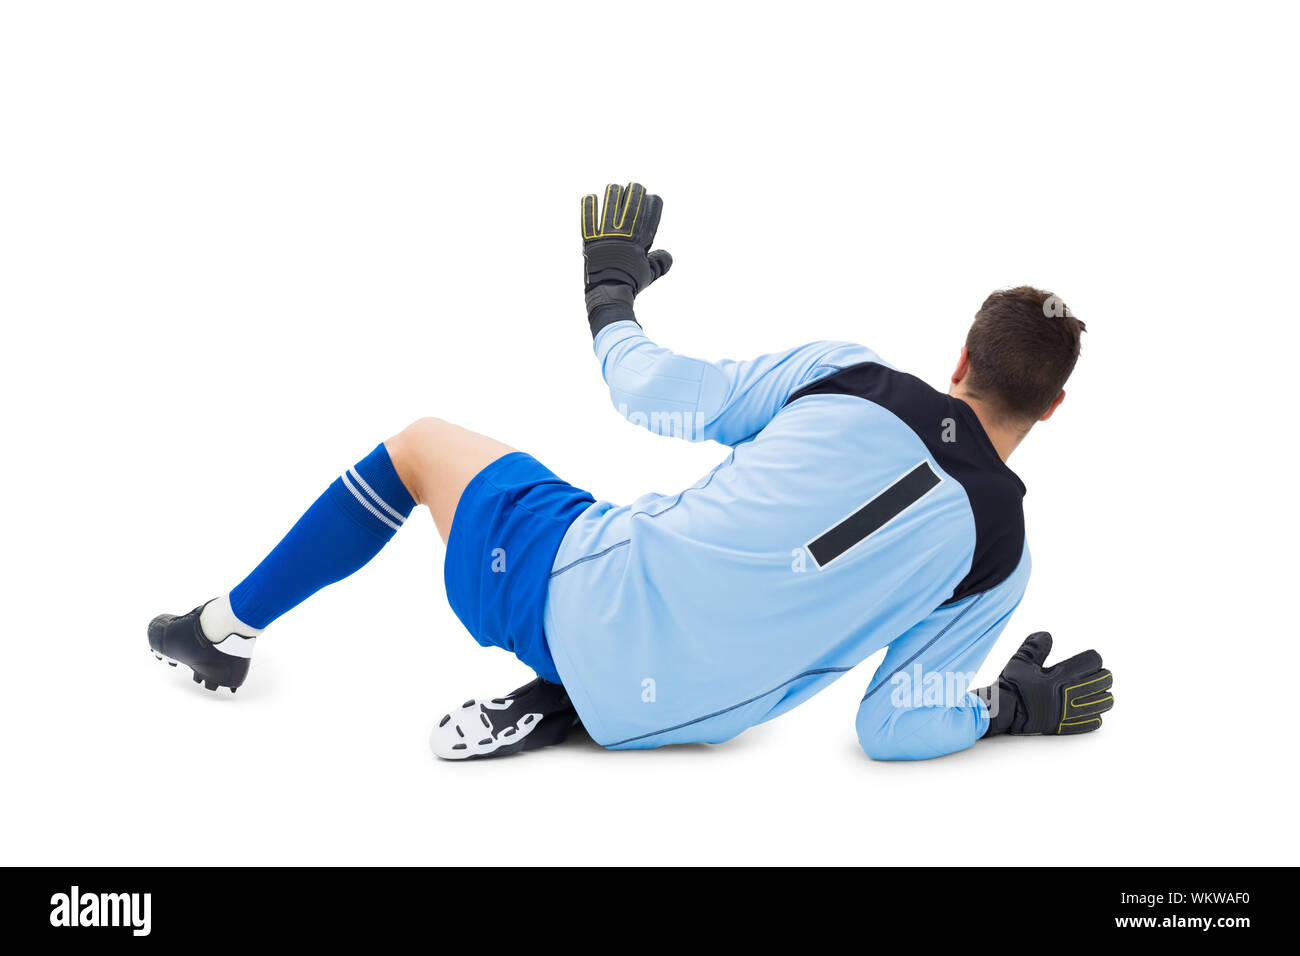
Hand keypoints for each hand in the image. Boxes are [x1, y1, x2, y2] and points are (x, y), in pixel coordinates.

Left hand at [580, 182, 671, 334]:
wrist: (609, 293)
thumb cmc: (631, 284)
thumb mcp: (650, 274)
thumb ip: (660, 263)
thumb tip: (667, 255)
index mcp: (640, 242)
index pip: (650, 217)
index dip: (653, 205)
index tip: (653, 197)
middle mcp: (625, 235)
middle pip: (632, 207)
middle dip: (635, 193)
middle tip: (635, 185)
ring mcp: (607, 236)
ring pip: (611, 209)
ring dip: (613, 195)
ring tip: (614, 187)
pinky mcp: (592, 240)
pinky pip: (589, 221)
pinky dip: (589, 208)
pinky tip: (589, 197)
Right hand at [980, 632, 1113, 735]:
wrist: (1003, 711)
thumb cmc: (1011, 685)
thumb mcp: (1020, 661)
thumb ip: (1035, 647)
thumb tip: (1047, 635)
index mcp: (1059, 676)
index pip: (1092, 662)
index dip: (1093, 659)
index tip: (1090, 660)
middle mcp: (1068, 693)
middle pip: (1103, 681)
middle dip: (1103, 676)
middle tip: (1099, 674)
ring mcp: (1069, 711)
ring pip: (1102, 703)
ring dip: (1103, 696)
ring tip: (1100, 692)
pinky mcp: (1066, 725)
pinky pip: (1092, 722)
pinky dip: (1096, 715)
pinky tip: (1093, 711)